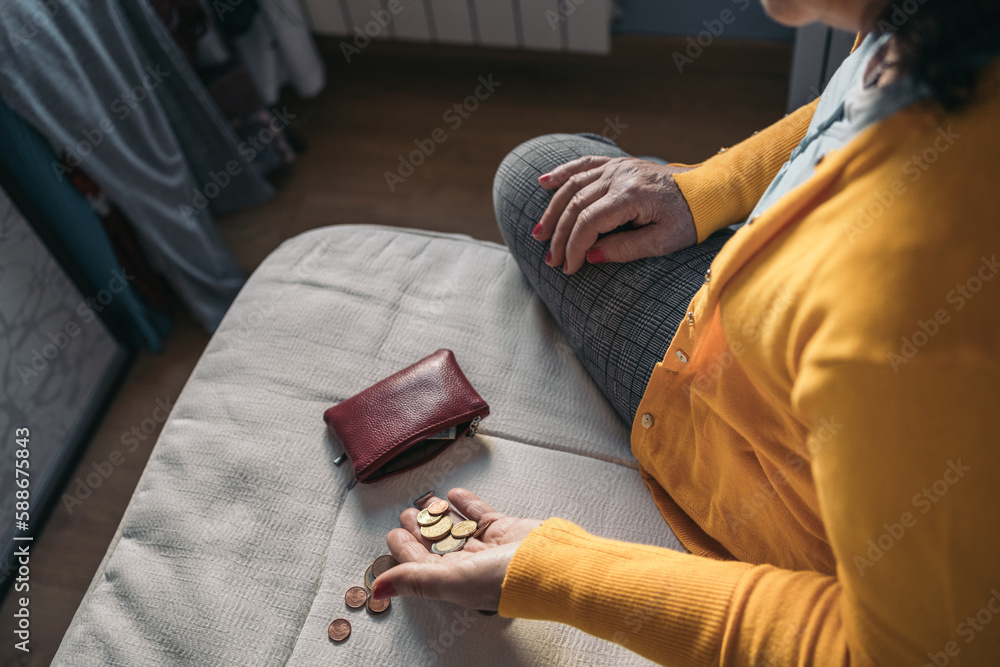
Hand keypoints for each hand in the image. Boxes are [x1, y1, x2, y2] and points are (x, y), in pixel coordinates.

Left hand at [372, 488, 541, 610]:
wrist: (548, 562)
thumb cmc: (505, 579)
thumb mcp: (451, 579)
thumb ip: (414, 580)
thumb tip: (377, 589)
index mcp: (455, 580)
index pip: (421, 565)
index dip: (404, 551)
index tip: (392, 535)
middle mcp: (470, 565)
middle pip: (437, 545)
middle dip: (420, 530)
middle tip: (406, 514)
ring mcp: (488, 546)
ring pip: (457, 528)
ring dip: (440, 515)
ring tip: (427, 502)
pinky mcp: (504, 529)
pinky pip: (480, 514)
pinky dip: (467, 504)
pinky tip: (456, 494)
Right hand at [533, 156, 697, 274]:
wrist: (706, 191)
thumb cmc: (688, 219)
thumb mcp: (663, 242)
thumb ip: (625, 249)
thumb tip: (591, 255)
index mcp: (631, 196)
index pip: (589, 222)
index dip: (574, 247)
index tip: (568, 268)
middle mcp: (620, 176)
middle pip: (575, 205)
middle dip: (559, 236)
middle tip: (551, 260)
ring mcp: (617, 167)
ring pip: (573, 186)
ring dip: (553, 210)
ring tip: (539, 233)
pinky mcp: (618, 165)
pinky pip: (583, 165)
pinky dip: (562, 174)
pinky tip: (543, 183)